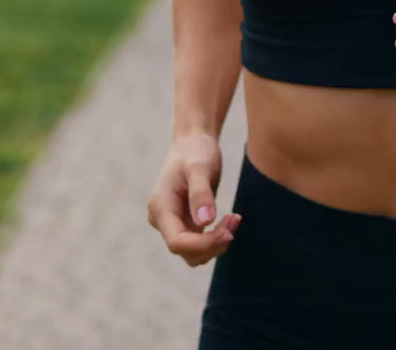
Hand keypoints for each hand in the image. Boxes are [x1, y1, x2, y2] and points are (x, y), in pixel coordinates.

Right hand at [145, 132, 239, 266]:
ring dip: (216, 244)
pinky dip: (216, 237)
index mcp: (160, 207)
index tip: (228, 232)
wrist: (194, 142)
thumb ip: (201, 193)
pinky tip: (230, 220)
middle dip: (212, 244)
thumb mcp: (200, 167)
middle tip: (235, 221)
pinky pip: (200, 243)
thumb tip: (204, 222)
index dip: (203, 244)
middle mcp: (162, 219)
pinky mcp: (185, 223)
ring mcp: (173, 223)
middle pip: (186, 251)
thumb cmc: (196, 151)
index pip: (177, 242)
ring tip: (234, 219)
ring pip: (193, 253)